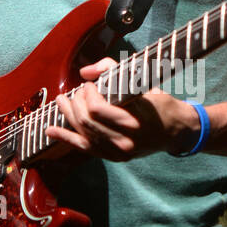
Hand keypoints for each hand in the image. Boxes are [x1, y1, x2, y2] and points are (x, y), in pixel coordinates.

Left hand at [46, 57, 200, 160]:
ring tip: (61, 102)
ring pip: (83, 134)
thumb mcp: (141, 81)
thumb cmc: (158, 103)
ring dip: (68, 116)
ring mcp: (120, 151)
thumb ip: (112, 69)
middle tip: (76, 92)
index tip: (89, 85)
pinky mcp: (115, 157)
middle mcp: (126, 139)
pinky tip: (51, 131)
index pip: (97, 108)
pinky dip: (66, 138)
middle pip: (87, 121)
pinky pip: (86, 148)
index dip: (87, 94)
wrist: (176, 130)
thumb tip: (85, 72)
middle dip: (76, 103)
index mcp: (134, 118)